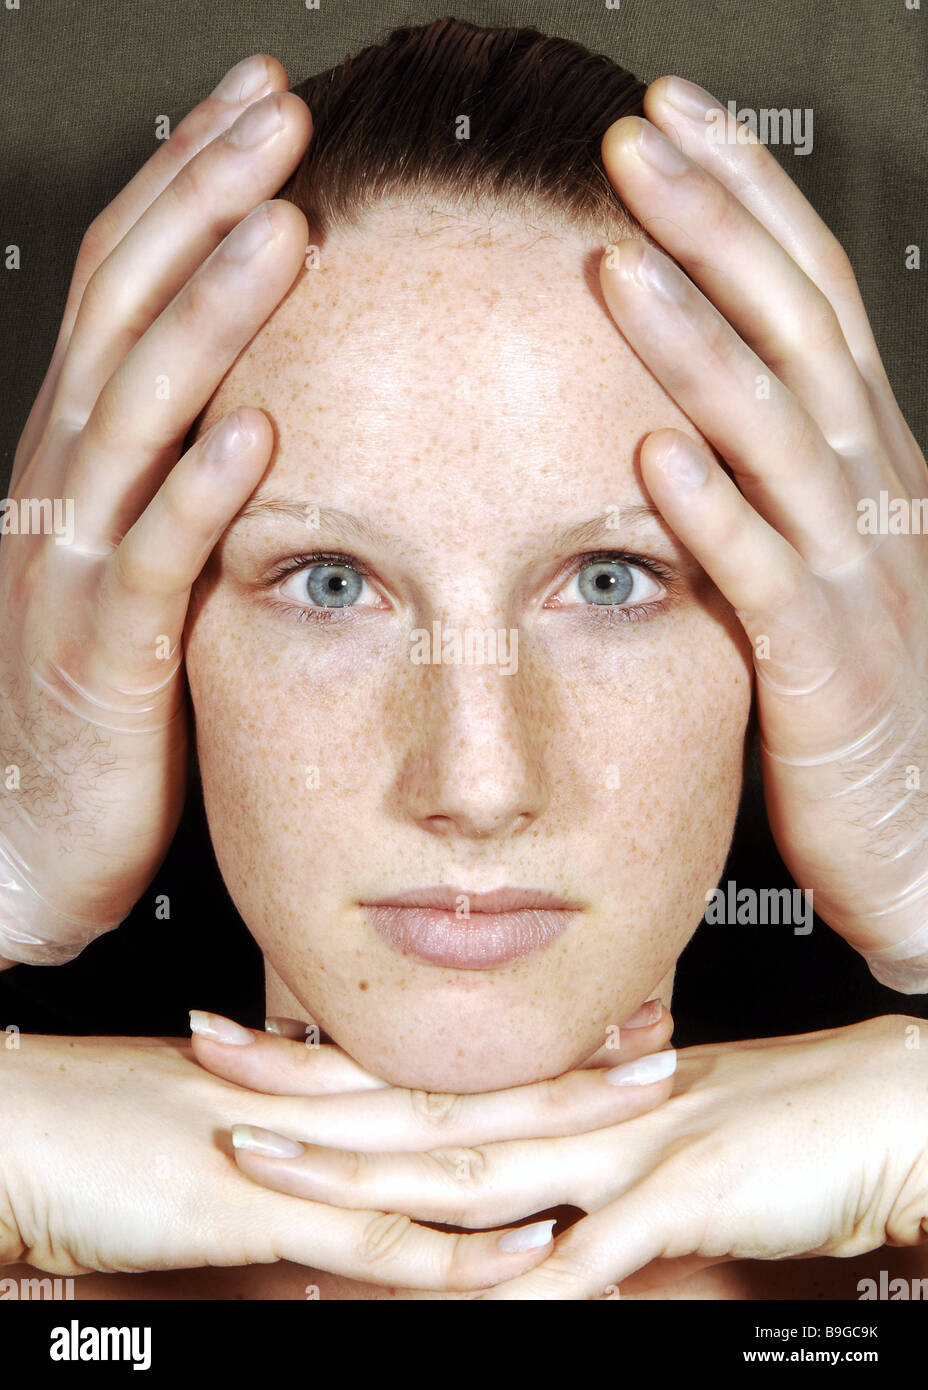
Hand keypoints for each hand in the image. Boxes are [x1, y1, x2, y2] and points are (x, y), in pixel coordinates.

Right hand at [0, 55, 311, 963]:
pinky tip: (255, 432)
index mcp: (80, 452)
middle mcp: (61, 484)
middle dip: (199, 203)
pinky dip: (199, 492)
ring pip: (134, 415)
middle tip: (280, 115)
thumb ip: (188, 465)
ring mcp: (71, 561)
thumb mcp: (142, 550)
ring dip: (205, 317)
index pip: (128, 283)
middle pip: (125, 314)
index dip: (186, 184)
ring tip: (280, 227)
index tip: (260, 104)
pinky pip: (149, 560)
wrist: (33, 825)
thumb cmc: (109, 689)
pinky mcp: (103, 651)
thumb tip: (277, 384)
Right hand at [0, 1028, 591, 1290]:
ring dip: (547, 1136)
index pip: (439, 1062)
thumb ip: (285, 1164)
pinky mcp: (260, 1212)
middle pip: (467, 1087)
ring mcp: (299, 1156)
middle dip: (570, 1071)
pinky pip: (379, 1239)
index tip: (596, 1028)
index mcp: (310, 1084)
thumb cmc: (96, 1131)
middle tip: (660, 1046)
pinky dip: (459, 1252)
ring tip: (635, 1118)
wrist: (14, 1127)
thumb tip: (335, 1197)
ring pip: (448, 1148)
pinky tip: (529, 1251)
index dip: (523, 1048)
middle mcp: (320, 1106)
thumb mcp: (209, 1144)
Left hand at [199, 1014, 927, 1298]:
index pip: (429, 1071)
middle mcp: (577, 1106)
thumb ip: (575, 1166)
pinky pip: (590, 1251)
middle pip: (421, 1106)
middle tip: (215, 1073)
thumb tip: (514, 1205)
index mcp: (567, 1087)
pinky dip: (524, 1281)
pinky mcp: (681, 1195)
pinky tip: (460, 1305)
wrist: (874, 1112)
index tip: (251, 1040)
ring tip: (278, 1175)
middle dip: (311, 1094)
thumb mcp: (654, 1137)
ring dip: (373, 1175)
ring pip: (476, 1168)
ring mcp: (623, 1146)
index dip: (335, 1057)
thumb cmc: (771, 1127)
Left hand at [595, 77, 927, 988]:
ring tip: (623, 264)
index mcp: (864, 459)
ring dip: (701, 345)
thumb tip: (677, 402)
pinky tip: (656, 461)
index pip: (807, 292)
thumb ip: (765, 476)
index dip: (746, 194)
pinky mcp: (826, 663)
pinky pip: (765, 578)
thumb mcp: (820, 556)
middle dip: (717, 224)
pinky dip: (715, 514)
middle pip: (796, 328)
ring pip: (780, 435)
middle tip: (635, 140)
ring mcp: (854, 573)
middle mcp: (870, 493)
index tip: (674, 117)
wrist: (922, 826)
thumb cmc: (859, 692)